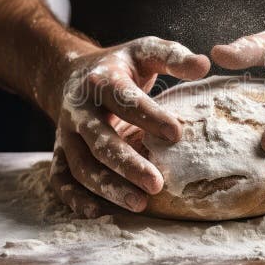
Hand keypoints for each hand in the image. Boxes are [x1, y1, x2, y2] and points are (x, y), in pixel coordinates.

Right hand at [49, 36, 209, 214]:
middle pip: (100, 140)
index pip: (125, 101)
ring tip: (139, 204)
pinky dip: (74, 198)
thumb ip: (173, 57)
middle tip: (157, 184)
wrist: (70, 73)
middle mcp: (80, 110)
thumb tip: (205, 64)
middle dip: (128, 164)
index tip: (177, 134)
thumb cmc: (120, 66)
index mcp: (103, 81)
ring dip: (107, 187)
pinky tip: (97, 213)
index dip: (149, 117)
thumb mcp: (144, 51)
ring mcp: (66, 134)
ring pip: (81, 165)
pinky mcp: (60, 152)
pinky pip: (62, 178)